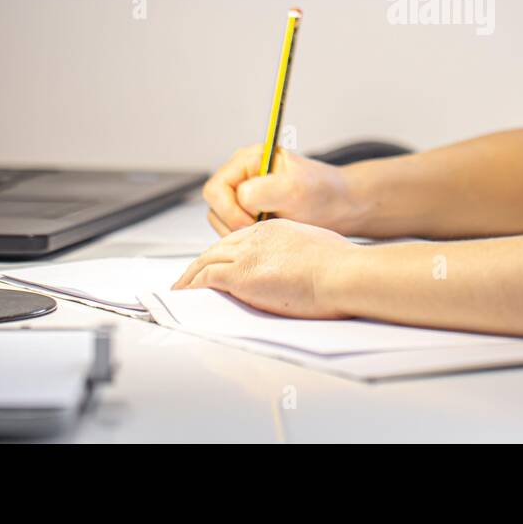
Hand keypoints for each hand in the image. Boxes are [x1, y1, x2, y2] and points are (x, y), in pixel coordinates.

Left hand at [171, 218, 357, 318]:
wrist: (341, 272)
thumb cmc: (340, 265)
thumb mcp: (317, 248)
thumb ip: (299, 254)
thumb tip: (302, 269)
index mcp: (274, 229)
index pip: (240, 239)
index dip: (224, 252)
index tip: (218, 262)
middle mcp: (256, 237)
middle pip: (219, 248)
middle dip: (202, 262)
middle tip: (191, 275)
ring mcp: (247, 255)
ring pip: (206, 260)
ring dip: (191, 275)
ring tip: (181, 288)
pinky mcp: (241, 275)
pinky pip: (206, 278)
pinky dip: (192, 285)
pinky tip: (185, 294)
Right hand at [201, 144, 366, 236]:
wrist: (341, 207)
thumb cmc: (323, 192)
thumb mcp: (295, 188)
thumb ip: (263, 190)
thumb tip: (240, 198)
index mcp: (249, 161)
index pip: (216, 188)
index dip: (229, 209)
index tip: (251, 222)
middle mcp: (243, 177)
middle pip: (215, 206)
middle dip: (233, 223)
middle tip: (261, 230)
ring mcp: (245, 197)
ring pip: (221, 221)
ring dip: (240, 233)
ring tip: (270, 231)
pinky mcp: (251, 215)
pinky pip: (233, 231)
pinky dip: (246, 239)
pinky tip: (270, 236)